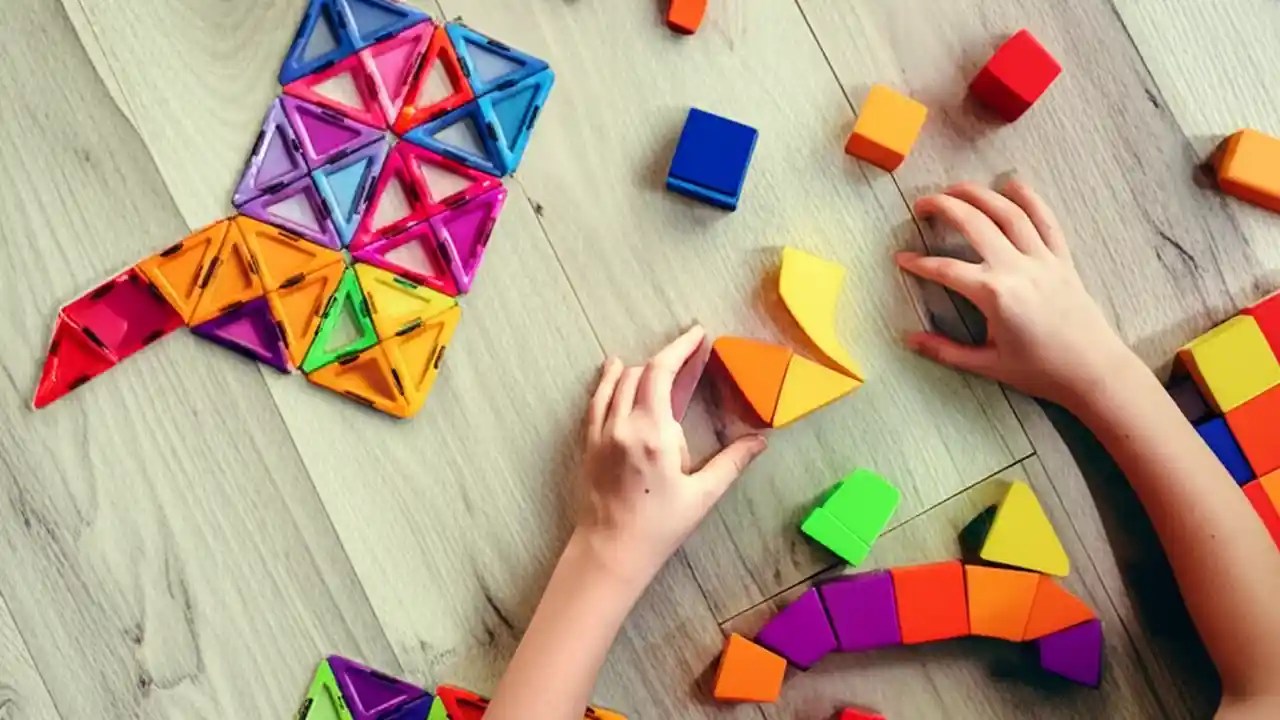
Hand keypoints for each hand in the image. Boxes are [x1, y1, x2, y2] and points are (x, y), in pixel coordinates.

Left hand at [576, 326, 767, 576]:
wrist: (610, 551)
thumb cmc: (658, 527)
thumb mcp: (702, 496)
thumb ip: (731, 463)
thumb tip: (759, 442)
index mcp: (654, 434)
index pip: (663, 373)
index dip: (680, 348)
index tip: (697, 334)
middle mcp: (624, 426)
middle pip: (642, 373)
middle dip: (666, 358)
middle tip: (689, 354)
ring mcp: (602, 433)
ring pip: (617, 383)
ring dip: (640, 368)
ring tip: (658, 362)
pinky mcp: (590, 444)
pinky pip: (596, 401)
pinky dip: (607, 381)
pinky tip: (613, 369)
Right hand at [896, 180, 1139, 411]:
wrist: (1092, 370)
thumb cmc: (1039, 370)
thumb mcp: (986, 364)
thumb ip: (944, 350)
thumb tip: (909, 340)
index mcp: (994, 294)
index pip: (945, 269)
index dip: (918, 263)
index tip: (901, 258)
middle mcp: (1016, 267)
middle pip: (974, 223)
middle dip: (944, 207)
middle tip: (921, 204)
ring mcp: (1042, 259)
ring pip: (1008, 212)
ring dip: (979, 193)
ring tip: (955, 187)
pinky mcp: (1062, 259)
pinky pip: (1045, 220)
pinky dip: (1029, 198)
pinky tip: (1011, 184)